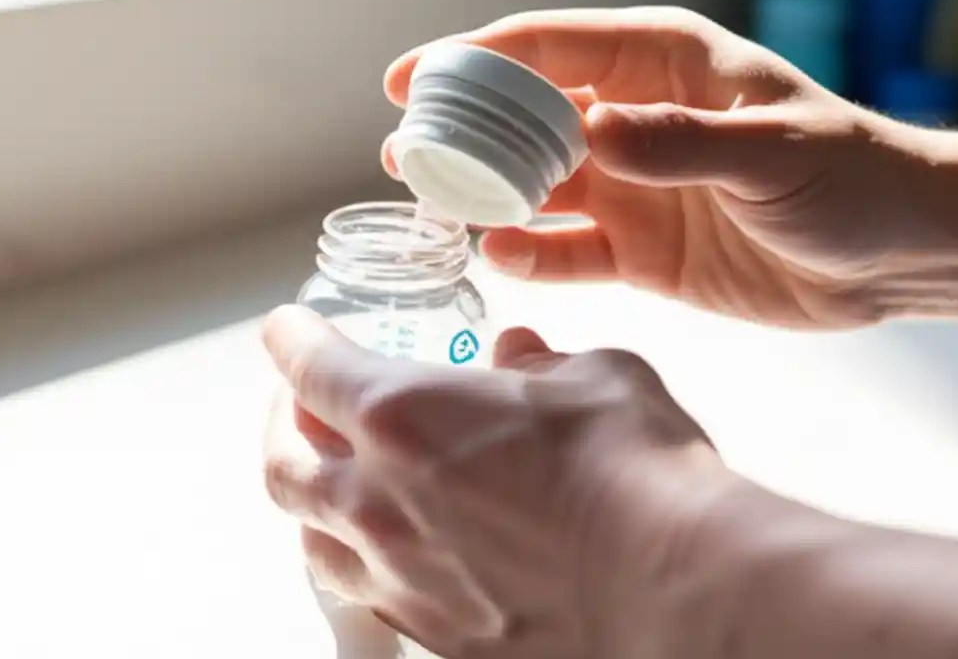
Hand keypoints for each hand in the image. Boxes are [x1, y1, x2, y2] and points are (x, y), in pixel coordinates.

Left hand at [261, 305, 736, 657]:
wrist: (674, 588)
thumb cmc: (635, 472)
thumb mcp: (595, 377)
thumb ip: (541, 364)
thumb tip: (520, 358)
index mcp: (402, 415)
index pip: (310, 366)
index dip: (291, 340)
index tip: (287, 330)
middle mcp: (379, 501)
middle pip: (284, 464)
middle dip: (282, 426)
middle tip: (303, 409)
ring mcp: (401, 578)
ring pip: (313, 541)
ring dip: (316, 503)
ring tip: (338, 486)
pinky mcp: (435, 636)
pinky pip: (371, 596)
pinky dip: (368, 563)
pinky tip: (399, 553)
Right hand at [383, 8, 930, 328]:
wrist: (895, 254)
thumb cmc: (850, 176)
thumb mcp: (773, 149)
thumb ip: (681, 142)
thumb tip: (592, 134)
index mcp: (661, 65)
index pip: (549, 47)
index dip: (474, 58)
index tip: (412, 79)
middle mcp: (632, 119)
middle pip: (524, 117)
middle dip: (463, 133)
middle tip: (409, 154)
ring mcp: (630, 187)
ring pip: (533, 185)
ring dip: (483, 196)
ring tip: (433, 207)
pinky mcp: (637, 251)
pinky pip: (566, 250)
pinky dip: (529, 254)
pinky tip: (499, 257)